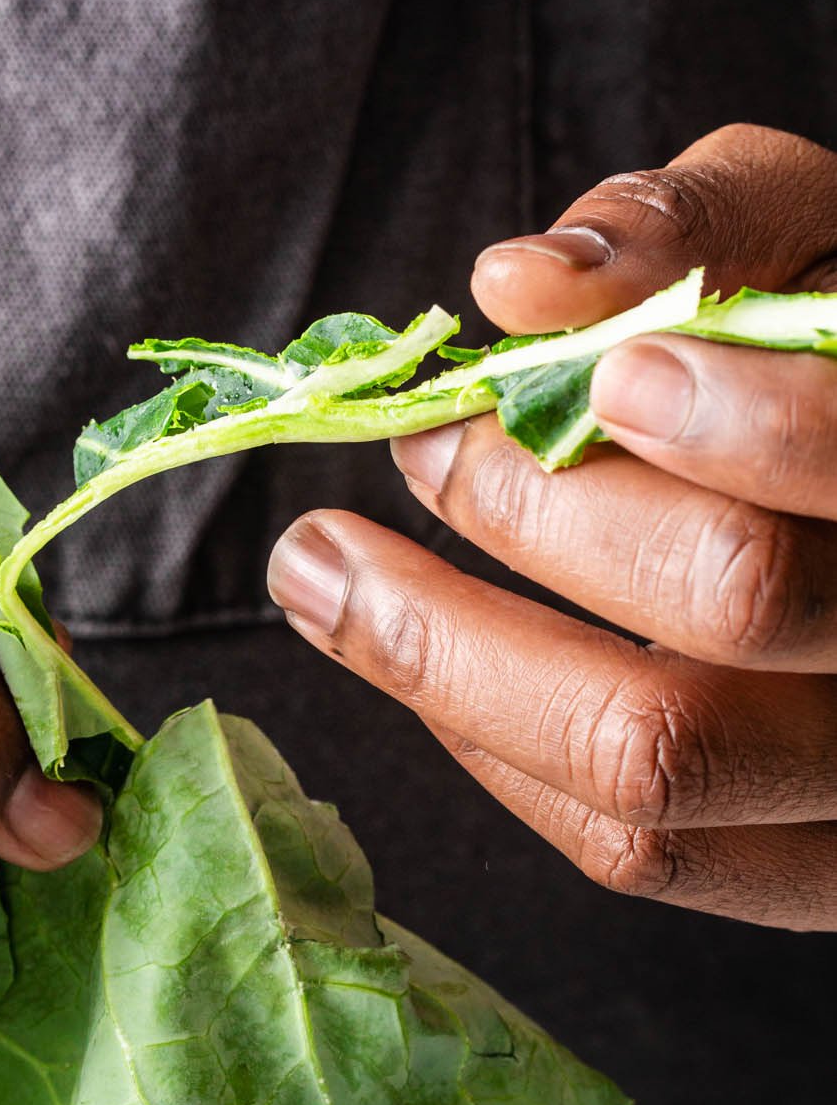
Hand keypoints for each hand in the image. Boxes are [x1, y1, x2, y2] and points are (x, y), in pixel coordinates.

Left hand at [268, 124, 836, 930]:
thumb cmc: (833, 348)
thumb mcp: (812, 238)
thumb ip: (695, 229)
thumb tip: (519, 281)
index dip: (736, 421)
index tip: (603, 375)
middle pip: (738, 599)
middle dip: (538, 510)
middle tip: (420, 444)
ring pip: (652, 761)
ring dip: (445, 657)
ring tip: (319, 567)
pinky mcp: (802, 875)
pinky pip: (633, 848)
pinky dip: (492, 746)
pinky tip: (419, 658)